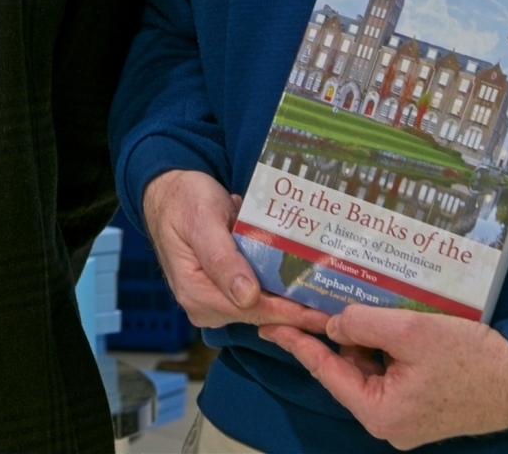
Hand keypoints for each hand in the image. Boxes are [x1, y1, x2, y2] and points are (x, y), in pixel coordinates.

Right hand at [142, 169, 329, 331]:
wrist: (168, 191)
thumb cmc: (184, 200)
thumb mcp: (203, 220)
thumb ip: (222, 259)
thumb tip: (246, 296)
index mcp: (196, 293)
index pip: (253, 309)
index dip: (290, 313)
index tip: (324, 315)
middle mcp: (203, 306)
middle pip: (260, 313)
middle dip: (297, 310)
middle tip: (338, 307)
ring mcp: (212, 300)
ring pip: (261, 306)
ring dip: (291, 300)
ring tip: (328, 294)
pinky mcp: (222, 291)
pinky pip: (255, 295)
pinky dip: (278, 289)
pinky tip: (304, 282)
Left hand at [260, 305, 507, 448]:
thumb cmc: (472, 357)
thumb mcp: (409, 332)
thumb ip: (362, 325)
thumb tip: (332, 323)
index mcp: (380, 413)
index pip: (326, 372)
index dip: (297, 344)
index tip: (270, 324)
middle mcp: (390, 421)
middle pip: (346, 371)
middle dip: (331, 337)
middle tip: (307, 303)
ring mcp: (408, 414)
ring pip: (368, 368)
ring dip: (360, 338)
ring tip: (347, 303)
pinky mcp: (424, 402)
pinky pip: (390, 371)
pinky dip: (382, 346)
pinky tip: (380, 318)